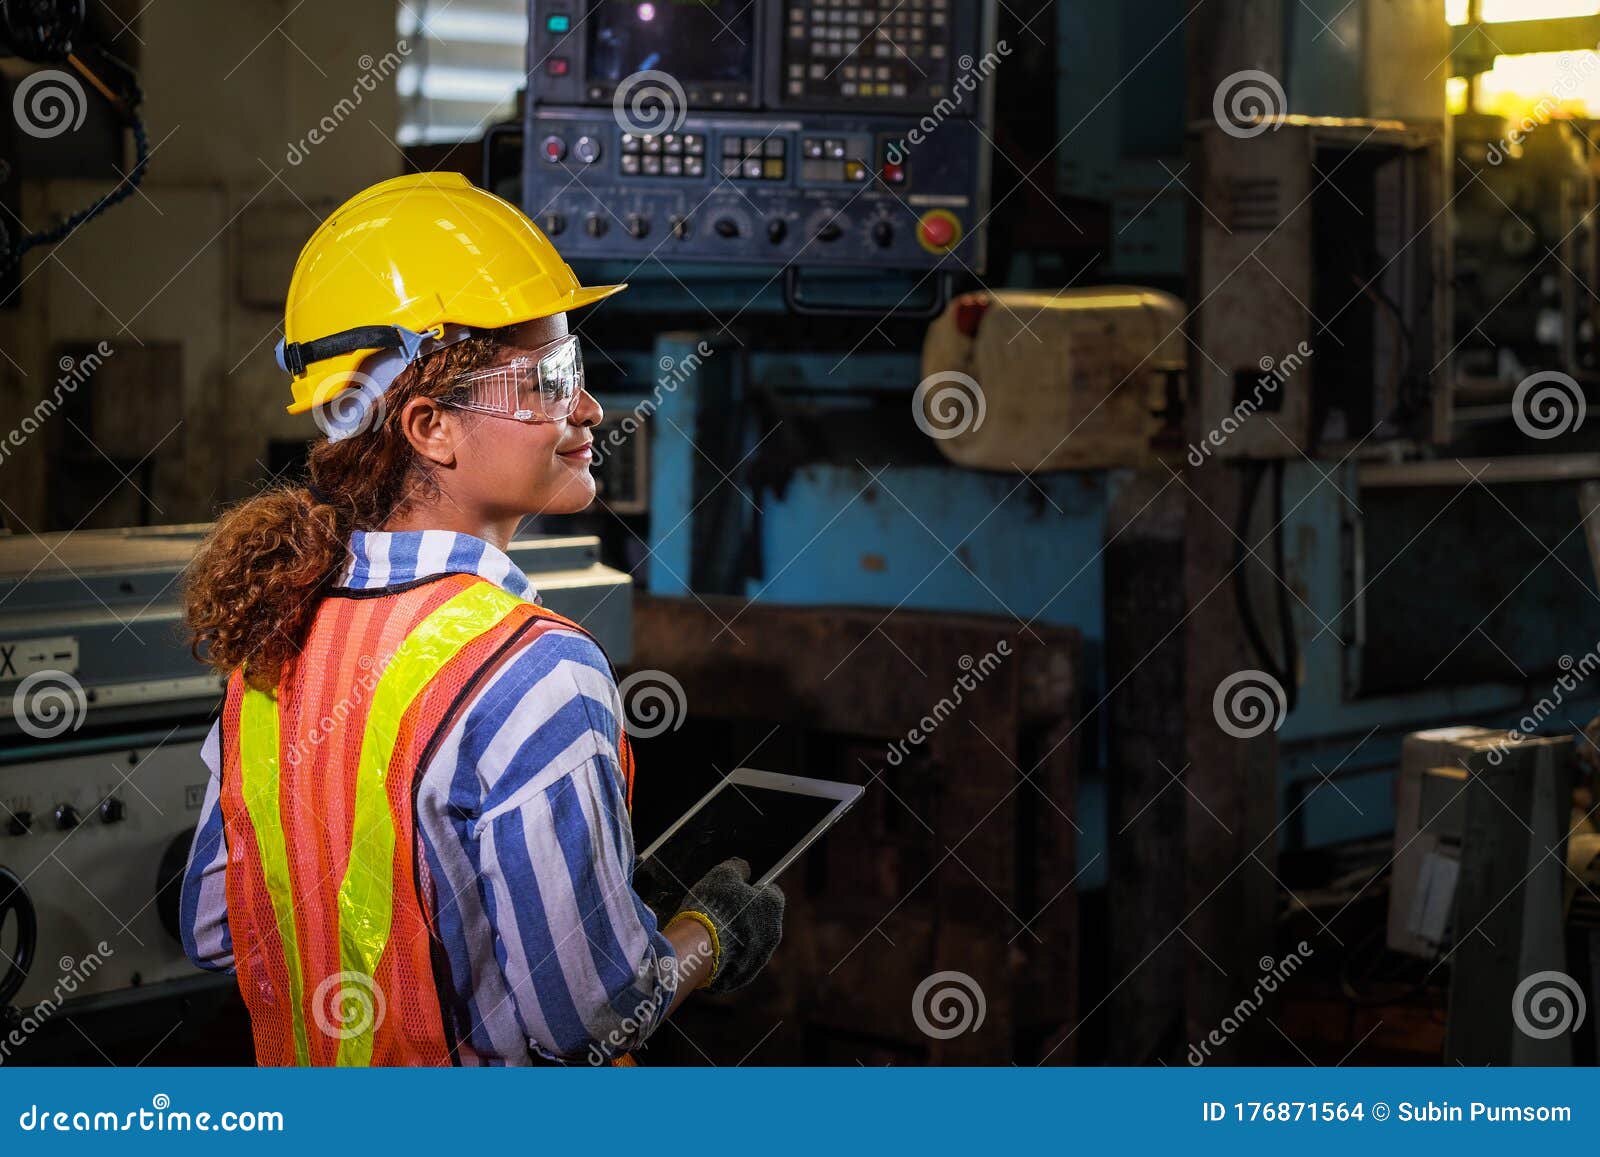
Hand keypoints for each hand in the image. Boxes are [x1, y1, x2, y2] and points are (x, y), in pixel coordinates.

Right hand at [668, 858, 784, 993]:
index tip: (739, 891)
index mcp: (773, 906)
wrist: (696, 948)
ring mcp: (761, 957)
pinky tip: (712, 950)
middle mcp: (773, 933)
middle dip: (746, 915)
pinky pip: (739, 961)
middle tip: (722, 912)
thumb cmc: (711, 907)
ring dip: (739, 937)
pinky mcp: (746, 975)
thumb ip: (738, 867)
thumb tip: (744, 868)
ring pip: (752, 942)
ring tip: (713, 933)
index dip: (754, 890)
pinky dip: (729, 956)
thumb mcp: (722, 874)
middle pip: (762, 919)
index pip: (771, 892)